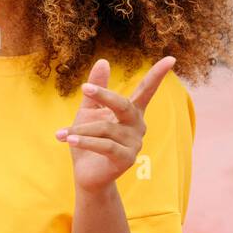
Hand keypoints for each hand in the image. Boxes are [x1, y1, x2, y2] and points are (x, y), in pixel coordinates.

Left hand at [56, 56, 175, 191]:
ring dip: (81, 130)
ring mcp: (134, 143)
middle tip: (85, 88)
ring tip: (61, 134)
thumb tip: (103, 61)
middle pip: (124, 105)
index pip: (146, 91)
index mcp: (131, 113)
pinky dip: (85, 141)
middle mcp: (137, 126)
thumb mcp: (89, 111)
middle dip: (105, 95)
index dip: (157, 75)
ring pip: (106, 128)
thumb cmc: (88, 139)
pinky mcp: (126, 159)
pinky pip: (105, 145)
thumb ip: (96, 88)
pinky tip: (69, 140)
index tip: (171, 58)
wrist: (86, 173)